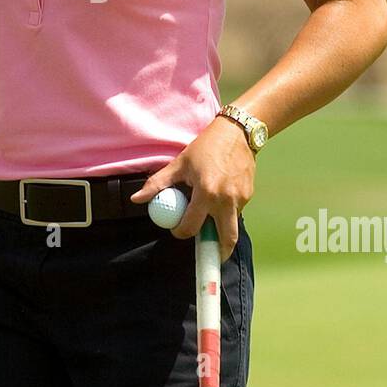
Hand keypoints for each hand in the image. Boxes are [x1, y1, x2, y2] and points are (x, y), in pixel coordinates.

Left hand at [128, 116, 255, 257]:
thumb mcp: (179, 164)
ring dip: (221, 229)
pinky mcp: (249, 195)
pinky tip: (220, 197)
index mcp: (206, 193)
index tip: (178, 230)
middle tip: (208, 253)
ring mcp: (241, 199)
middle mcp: (226, 200)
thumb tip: (136, 199)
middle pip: (225, 240)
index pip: (191, 227)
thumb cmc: (205, 147)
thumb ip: (157, 184)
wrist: (237, 133)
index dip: (181, 232)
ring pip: (231, 225)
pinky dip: (228, 211)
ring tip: (210, 220)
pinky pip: (237, 211)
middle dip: (217, 252)